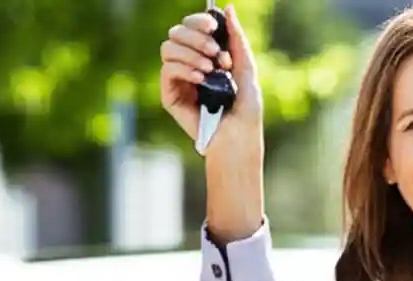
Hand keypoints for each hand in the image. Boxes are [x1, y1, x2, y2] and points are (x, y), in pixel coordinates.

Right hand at [158, 4, 263, 151]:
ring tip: (209, 69)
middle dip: (195, 36)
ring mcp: (178, 79)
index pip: (191, 27)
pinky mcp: (170, 95)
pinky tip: (201, 78)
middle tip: (215, 52)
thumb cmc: (245, 107)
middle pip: (176, 32)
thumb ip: (236, 38)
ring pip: (168, 48)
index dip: (198, 21)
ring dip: (190, 53)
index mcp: (205, 55)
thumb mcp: (245, 67)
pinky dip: (184, 69)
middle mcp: (189, 64)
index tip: (212, 25)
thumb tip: (227, 8)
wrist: (239, 136)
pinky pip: (167, 69)